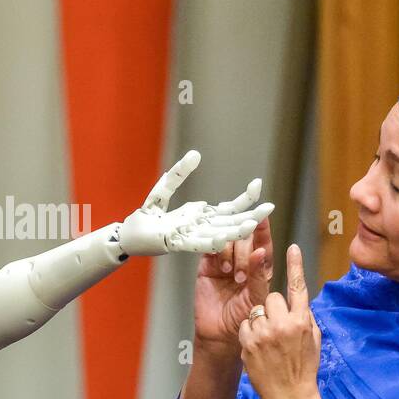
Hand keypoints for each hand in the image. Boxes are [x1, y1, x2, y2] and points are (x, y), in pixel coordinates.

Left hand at [118, 150, 274, 256]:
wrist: (128, 237)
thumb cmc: (147, 219)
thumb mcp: (163, 192)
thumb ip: (178, 175)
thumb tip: (197, 154)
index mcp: (201, 217)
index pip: (230, 209)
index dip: (245, 198)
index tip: (258, 183)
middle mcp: (200, 228)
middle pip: (230, 223)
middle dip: (250, 216)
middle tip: (270, 207)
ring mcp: (190, 237)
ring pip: (219, 235)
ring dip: (235, 230)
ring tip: (251, 223)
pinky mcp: (176, 244)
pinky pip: (197, 244)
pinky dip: (212, 242)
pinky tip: (224, 237)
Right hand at [193, 213, 273, 355]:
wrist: (219, 336)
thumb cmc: (243, 320)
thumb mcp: (257, 298)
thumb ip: (259, 275)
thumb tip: (261, 251)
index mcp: (259, 269)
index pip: (262, 244)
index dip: (262, 230)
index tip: (262, 216)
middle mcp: (242, 263)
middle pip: (244, 241)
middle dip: (244, 249)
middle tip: (242, 270)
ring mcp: (224, 264)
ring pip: (228, 243)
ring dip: (230, 254)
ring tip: (230, 274)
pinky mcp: (207, 268)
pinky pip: (210, 250)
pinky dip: (215, 251)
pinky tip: (220, 264)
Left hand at [237, 243, 321, 398]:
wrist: (291, 397)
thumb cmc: (304, 369)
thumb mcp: (313, 340)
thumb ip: (305, 317)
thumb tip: (299, 303)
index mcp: (302, 320)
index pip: (299, 287)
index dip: (295, 266)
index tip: (292, 247)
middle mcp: (283, 324)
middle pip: (271, 298)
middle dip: (272, 309)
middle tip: (276, 327)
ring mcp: (264, 333)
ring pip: (256, 312)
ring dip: (259, 323)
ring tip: (267, 343)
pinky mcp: (248, 343)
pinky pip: (245, 327)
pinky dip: (249, 335)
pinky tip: (258, 349)